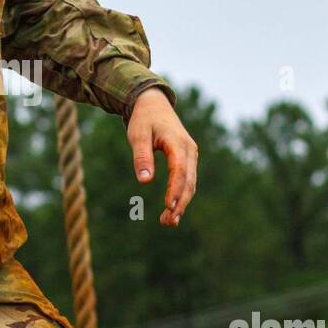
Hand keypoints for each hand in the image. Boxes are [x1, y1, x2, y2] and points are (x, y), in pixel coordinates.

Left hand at [127, 88, 197, 225]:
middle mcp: (189, 150)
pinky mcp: (187, 159)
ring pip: (190, 183)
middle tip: (168, 222)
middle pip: (188, 181)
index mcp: (177, 142)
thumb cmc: (144, 119)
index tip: (168, 207)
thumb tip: (145, 181)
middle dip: (179, 203)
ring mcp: (190, 155)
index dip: (175, 190)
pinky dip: (181, 195)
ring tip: (168, 222)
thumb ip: (142, 157)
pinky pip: (187, 180)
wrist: (154, 104)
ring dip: (181, 203)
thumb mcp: (138, 135)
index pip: (179, 170)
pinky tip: (172, 210)